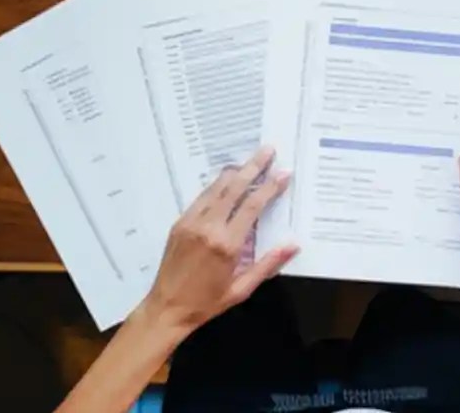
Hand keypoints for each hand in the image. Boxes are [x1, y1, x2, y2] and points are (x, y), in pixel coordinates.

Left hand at [143, 146, 298, 332]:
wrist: (166, 308)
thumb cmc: (207, 302)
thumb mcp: (242, 288)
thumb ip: (268, 264)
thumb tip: (293, 245)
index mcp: (227, 244)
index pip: (252, 206)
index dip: (269, 187)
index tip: (283, 173)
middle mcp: (208, 227)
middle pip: (234, 187)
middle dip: (253, 166)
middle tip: (268, 150)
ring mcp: (191, 222)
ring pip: (216, 188)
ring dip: (234, 172)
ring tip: (249, 160)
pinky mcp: (180, 223)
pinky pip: (202, 198)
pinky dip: (216, 186)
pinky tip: (226, 180)